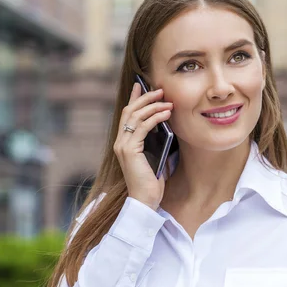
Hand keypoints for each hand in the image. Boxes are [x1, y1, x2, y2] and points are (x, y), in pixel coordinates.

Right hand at [113, 83, 172, 209]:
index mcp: (124, 143)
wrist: (146, 200)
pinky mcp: (130, 150)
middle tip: (159, 90)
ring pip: (136, 117)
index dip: (134, 99)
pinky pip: (143, 127)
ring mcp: (123, 146)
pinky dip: (155, 118)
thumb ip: (156, 140)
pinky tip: (166, 114)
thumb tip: (166, 122)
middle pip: (130, 111)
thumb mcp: (155, 155)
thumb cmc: (152, 182)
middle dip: (145, 98)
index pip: (127, 115)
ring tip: (167, 101)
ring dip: (153, 106)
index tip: (140, 85)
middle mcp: (120, 142)